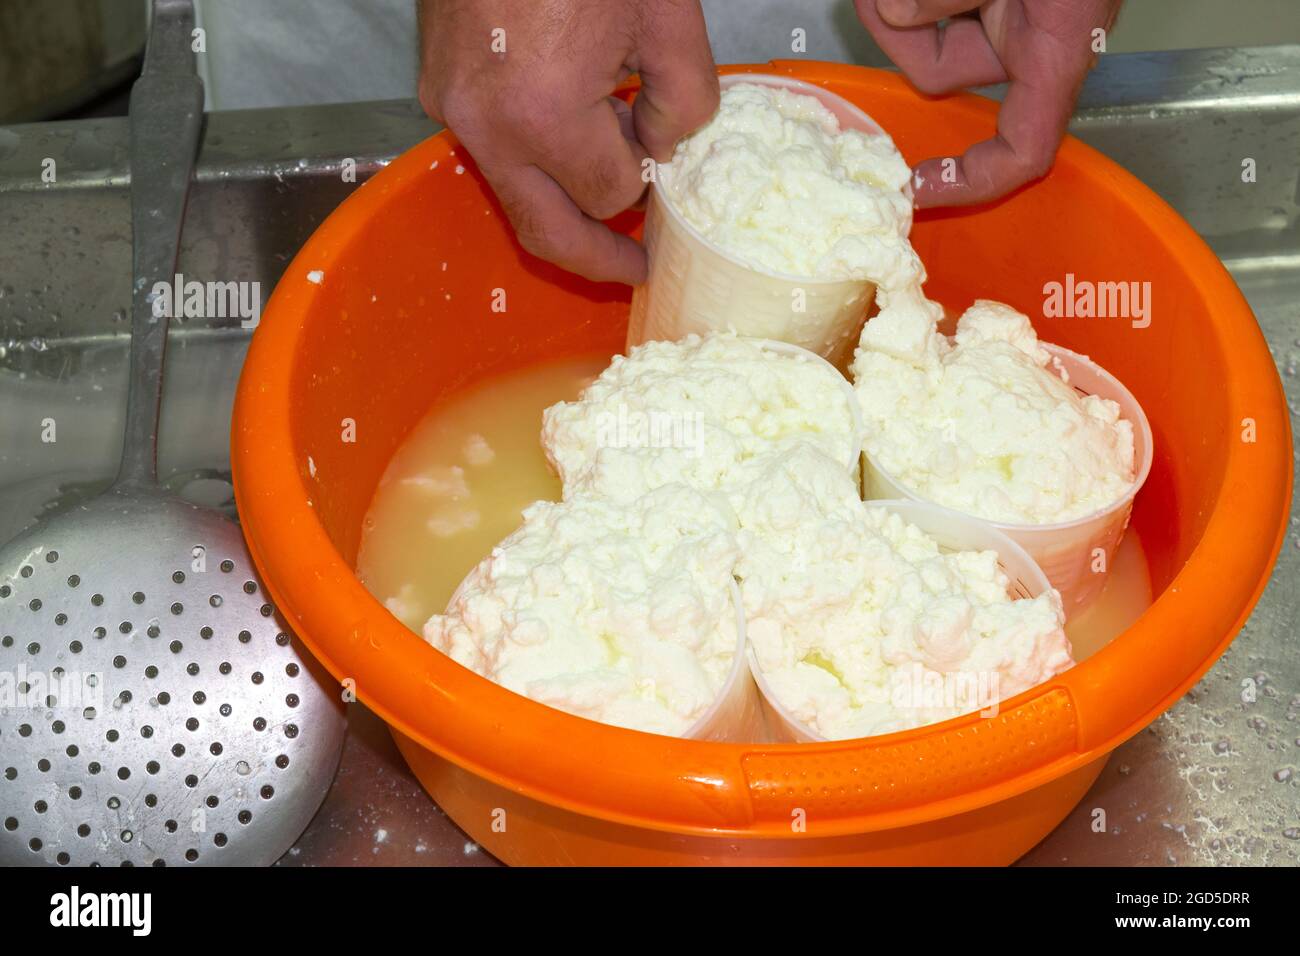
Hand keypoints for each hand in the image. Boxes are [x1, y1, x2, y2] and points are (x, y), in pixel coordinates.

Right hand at [417, 0, 718, 283]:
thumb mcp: (666, 17)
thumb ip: (684, 102)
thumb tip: (663, 151)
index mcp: (543, 114)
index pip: (608, 191)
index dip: (647, 179)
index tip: (665, 160)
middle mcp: (486, 126)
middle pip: (543, 232)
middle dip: (593, 258)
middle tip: (633, 270)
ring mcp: (453, 108)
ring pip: (514, 193)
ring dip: (562, 199)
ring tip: (606, 185)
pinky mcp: (438, 86)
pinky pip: (492, 146)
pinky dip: (532, 153)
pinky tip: (564, 122)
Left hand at [856, 0, 1121, 206]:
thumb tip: (895, 12)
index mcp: (1057, 42)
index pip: (1024, 147)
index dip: (973, 179)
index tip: (916, 188)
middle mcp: (1032, 31)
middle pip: (940, 70)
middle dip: (898, 32)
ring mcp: (1007, 5)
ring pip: (925, 27)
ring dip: (899, 1)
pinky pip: (931, 3)